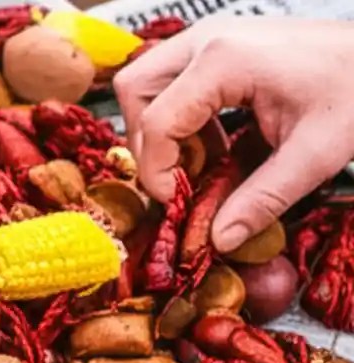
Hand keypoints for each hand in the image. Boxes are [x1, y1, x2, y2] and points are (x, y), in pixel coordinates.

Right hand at [114, 17, 353, 251]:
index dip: (156, 170)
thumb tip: (220, 238)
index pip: (156, 121)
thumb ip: (263, 198)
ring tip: (200, 161)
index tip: (177, 201)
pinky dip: (180, 116)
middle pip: (134, 90)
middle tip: (177, 177)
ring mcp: (210, 36)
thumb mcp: (316, 154)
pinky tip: (215, 142)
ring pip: (146, 82)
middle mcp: (207, 39)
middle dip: (145, 141)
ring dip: (159, 128)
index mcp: (225, 61)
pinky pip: (173, 80)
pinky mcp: (218, 44)